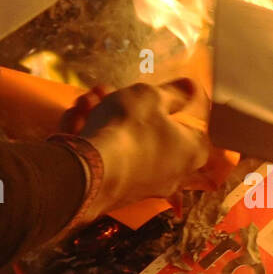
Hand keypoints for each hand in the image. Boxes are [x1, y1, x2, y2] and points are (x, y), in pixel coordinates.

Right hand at [60, 79, 211, 212]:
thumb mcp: (151, 96)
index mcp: (194, 148)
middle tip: (110, 90)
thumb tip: (190, 89)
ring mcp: (147, 184)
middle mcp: (176, 170)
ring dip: (105, 116)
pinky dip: (96, 138)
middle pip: (156, 127)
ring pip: (129, 140)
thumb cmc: (128, 130)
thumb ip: (173, 91)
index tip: (161, 82)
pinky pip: (112, 157)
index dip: (179, 91)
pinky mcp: (118, 191)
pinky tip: (77, 119)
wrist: (89, 176)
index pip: (195, 112)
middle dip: (129, 103)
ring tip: (86, 101)